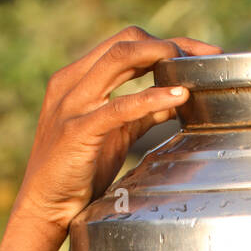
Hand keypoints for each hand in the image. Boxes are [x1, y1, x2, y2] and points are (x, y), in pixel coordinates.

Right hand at [10, 25, 222, 242]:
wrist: (44, 207)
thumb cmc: (77, 174)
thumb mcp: (114, 136)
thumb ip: (140, 115)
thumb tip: (175, 100)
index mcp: (77, 78)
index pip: (125, 43)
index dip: (164, 42)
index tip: (200, 53)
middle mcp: (72, 83)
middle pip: (126, 43)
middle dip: (169, 44)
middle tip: (206, 56)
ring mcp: (72, 104)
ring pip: (119, 59)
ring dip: (161, 57)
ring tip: (194, 66)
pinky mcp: (77, 131)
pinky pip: (119, 107)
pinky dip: (151, 98)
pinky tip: (178, 97)